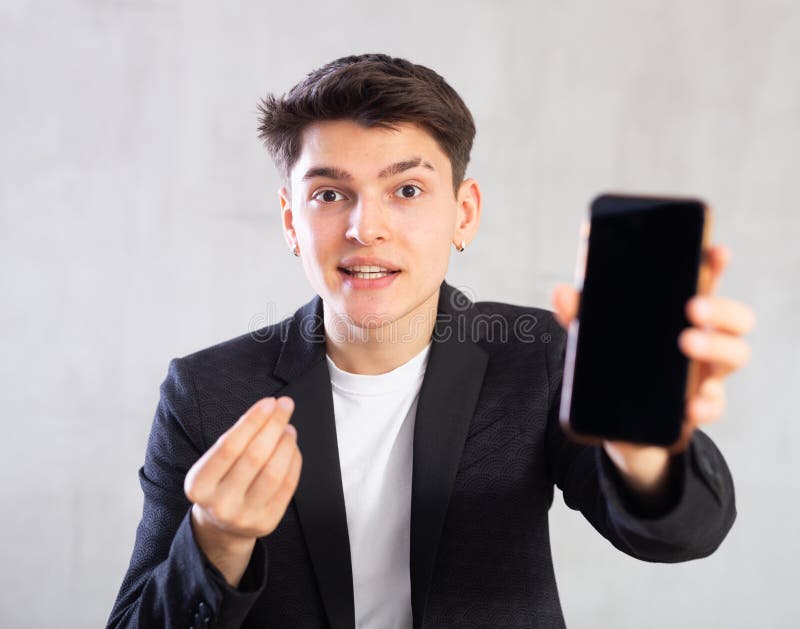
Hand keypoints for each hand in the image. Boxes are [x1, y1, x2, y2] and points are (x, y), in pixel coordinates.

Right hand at [183, 396, 302, 585]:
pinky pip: (287, 487)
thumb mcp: (213, 463)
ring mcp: (245, 516)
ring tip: (288, 428)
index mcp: (199, 485)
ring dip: (286, 444)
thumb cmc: (219, 483)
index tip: (269, 402)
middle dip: (274, 426)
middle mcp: (220, 504)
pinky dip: (293, 461)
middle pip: (255, 457)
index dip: (252, 421)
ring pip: (274, 472)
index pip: (229, 446)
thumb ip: (236, 439)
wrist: (221, 526)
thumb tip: (268, 411)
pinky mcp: (267, 522)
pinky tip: (292, 448)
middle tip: (285, 407)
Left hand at [552, 244, 755, 494]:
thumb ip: (579, 315)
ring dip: (714, 346)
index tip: (715, 251)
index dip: (715, 265)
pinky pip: (713, 405)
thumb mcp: (596, 338)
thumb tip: (562, 293)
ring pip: (735, 355)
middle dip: (720, 308)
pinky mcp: (698, 408)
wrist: (618, 425)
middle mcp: (703, 339)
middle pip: (735, 318)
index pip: (705, 282)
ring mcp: (706, 374)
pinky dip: (705, 405)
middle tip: (692, 308)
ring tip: (687, 344)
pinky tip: (691, 406)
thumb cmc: (617, 366)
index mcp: (681, 314)